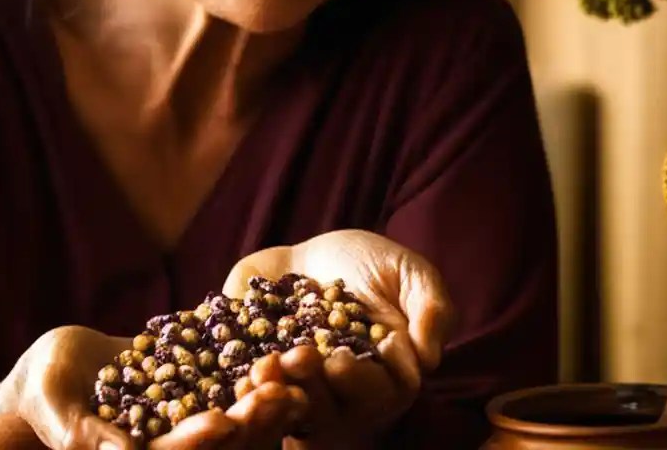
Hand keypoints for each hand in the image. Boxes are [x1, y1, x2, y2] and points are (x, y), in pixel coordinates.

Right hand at [5, 325, 308, 449]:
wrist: (59, 366)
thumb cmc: (43, 392)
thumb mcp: (57, 408)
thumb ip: (86, 435)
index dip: (199, 439)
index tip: (222, 420)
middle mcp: (181, 437)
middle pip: (224, 435)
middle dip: (252, 415)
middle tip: (281, 393)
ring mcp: (199, 408)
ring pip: (243, 402)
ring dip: (270, 389)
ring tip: (298, 368)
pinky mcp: (209, 375)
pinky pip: (240, 365)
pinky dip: (263, 351)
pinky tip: (289, 331)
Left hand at [222, 230, 455, 447]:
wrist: (309, 252)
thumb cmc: (369, 263)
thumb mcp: (410, 274)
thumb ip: (431, 310)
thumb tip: (428, 358)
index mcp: (386, 378)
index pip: (382, 395)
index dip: (362, 383)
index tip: (341, 360)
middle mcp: (344, 399)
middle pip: (333, 413)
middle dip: (313, 389)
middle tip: (297, 358)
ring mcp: (301, 396)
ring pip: (291, 414)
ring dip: (277, 394)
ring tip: (264, 365)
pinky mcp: (262, 387)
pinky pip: (254, 402)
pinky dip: (244, 393)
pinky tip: (235, 375)